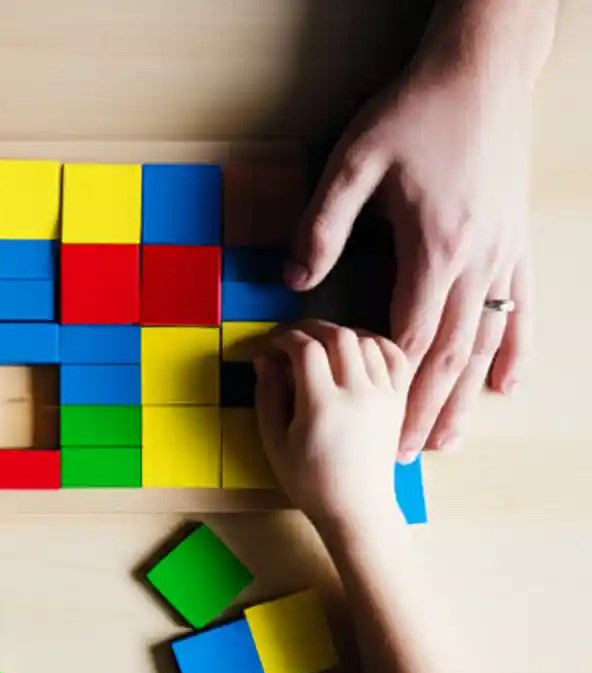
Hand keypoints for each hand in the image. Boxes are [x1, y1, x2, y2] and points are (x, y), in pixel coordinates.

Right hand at [255, 321, 412, 527]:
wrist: (356, 508)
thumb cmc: (308, 480)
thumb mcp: (274, 441)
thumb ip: (267, 395)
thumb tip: (264, 358)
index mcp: (322, 405)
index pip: (306, 349)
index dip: (284, 338)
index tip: (271, 346)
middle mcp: (357, 394)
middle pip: (338, 336)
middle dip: (311, 328)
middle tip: (293, 337)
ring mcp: (383, 396)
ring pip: (366, 341)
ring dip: (341, 334)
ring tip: (322, 345)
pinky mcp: (398, 401)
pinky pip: (395, 356)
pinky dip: (376, 343)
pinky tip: (358, 349)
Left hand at [289, 51, 531, 461]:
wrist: (481, 74)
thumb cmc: (415, 114)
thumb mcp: (354, 163)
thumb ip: (323, 227)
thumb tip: (295, 281)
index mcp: (433, 248)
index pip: (410, 336)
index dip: (391, 387)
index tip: (373, 427)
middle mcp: (475, 261)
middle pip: (450, 354)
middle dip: (425, 411)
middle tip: (405, 457)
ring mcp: (503, 255)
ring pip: (486, 343)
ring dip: (465, 397)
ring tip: (448, 441)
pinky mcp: (516, 244)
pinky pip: (520, 310)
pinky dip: (513, 351)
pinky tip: (506, 386)